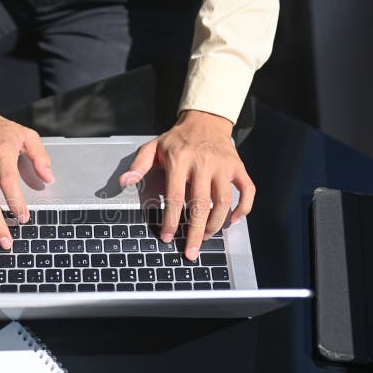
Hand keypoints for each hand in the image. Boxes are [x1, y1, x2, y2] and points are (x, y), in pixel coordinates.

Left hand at [118, 110, 255, 260]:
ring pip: (224, 201)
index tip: (166, 237)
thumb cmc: (177, 139)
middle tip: (190, 252)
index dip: (170, 220)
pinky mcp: (238, 167)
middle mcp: (204, 164)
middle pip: (201, 204)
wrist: (205, 120)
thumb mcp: (153, 147)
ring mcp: (224, 166)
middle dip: (195, 232)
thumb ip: (139, 165)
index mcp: (180, 160)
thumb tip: (124, 182)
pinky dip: (243, 208)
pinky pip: (247, 191)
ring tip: (205, 238)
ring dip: (215, 224)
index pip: (175, 196)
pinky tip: (233, 221)